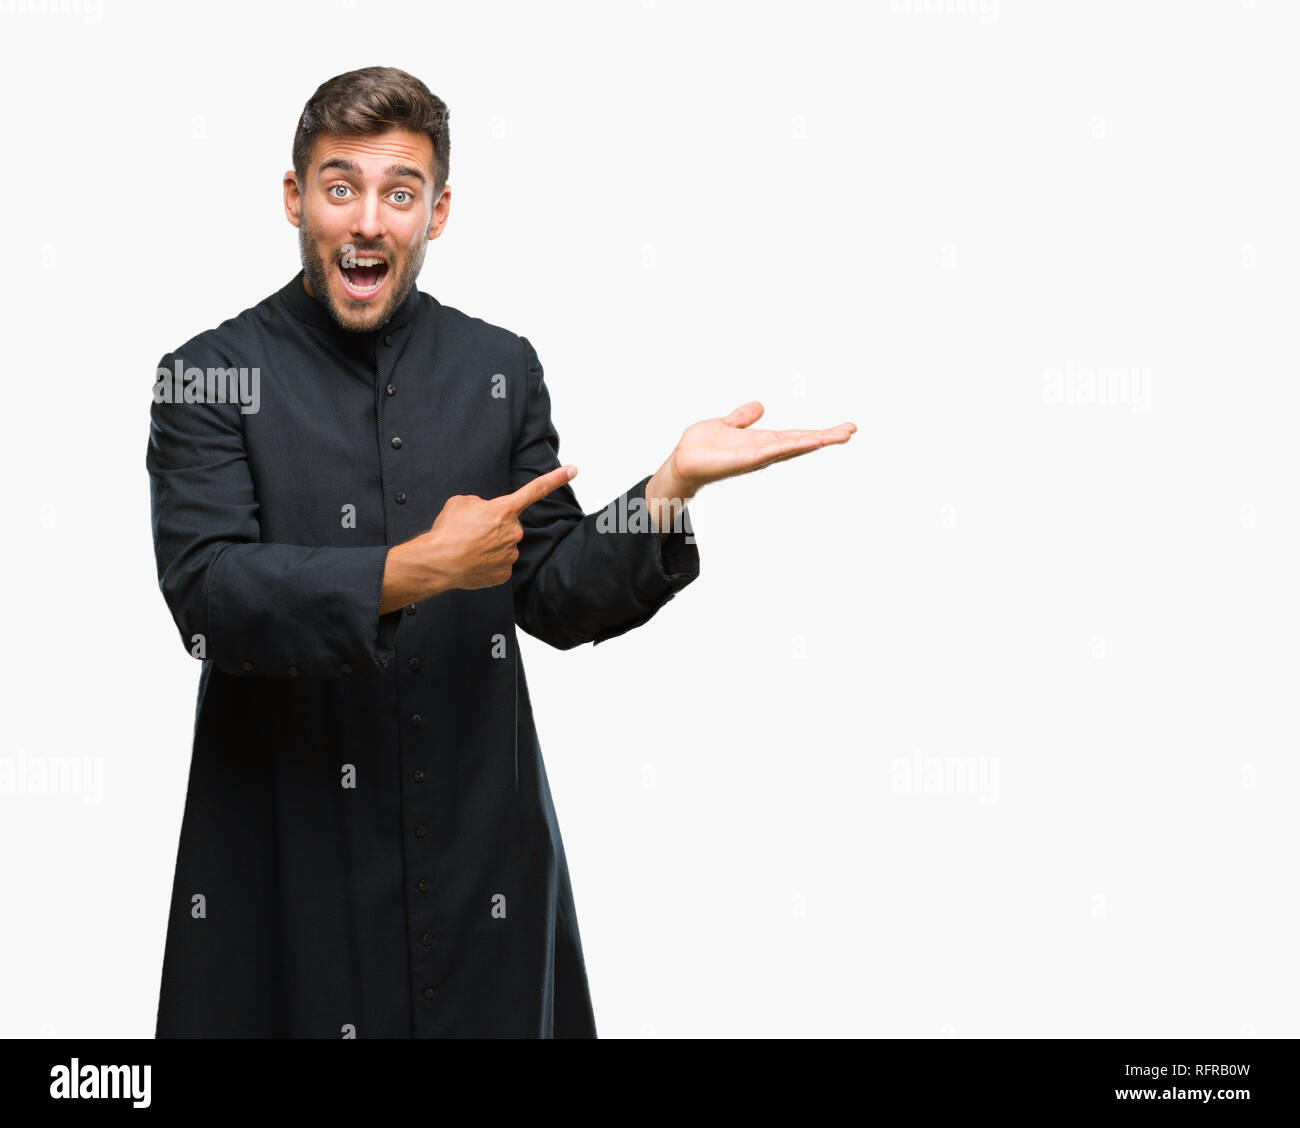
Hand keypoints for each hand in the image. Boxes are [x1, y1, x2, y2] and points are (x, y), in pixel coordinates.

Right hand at [380, 465, 576, 610]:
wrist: (438, 562)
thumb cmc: (448, 532)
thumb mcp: (460, 503)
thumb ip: (480, 504)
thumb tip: (484, 512)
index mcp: (505, 509)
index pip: (536, 490)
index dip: (556, 478)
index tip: (573, 470)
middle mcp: (513, 531)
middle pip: (510, 525)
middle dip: (496, 527)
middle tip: (473, 532)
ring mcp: (511, 554)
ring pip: (505, 546)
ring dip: (491, 545)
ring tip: (470, 547)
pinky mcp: (504, 573)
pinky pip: (500, 564)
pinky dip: (488, 563)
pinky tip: (474, 561)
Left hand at [651, 402, 855, 499]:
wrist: (682, 461)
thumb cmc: (701, 447)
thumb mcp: (727, 424)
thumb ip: (743, 417)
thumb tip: (760, 406)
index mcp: (762, 442)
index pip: (796, 436)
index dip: (818, 432)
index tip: (842, 428)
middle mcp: (765, 451)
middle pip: (802, 442)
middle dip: (827, 437)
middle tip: (852, 430)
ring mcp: (759, 456)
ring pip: (795, 446)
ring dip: (818, 440)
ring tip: (843, 434)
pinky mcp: (748, 459)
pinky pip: (775, 450)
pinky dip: (794, 446)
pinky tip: (811, 441)